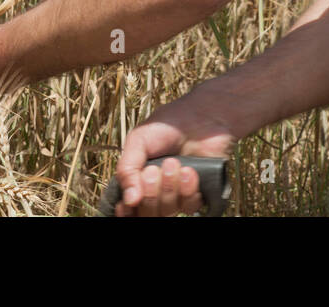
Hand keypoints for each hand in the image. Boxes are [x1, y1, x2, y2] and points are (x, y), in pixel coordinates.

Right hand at [113, 91, 236, 216]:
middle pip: (146, 212)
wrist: (201, 117)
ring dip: (169, 188)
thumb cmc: (167, 125)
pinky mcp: (196, 194)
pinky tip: (190, 171)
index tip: (129, 203)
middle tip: (154, 171)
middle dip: (150, 193)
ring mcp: (175, 194)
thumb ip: (127, 169)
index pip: (127, 206)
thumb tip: (129, 200)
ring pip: (167, 211)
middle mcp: (154, 190)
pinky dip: (188, 191)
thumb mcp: (138, 140)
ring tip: (174, 163)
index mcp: (135, 177)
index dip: (126, 209)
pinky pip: (189, 207)